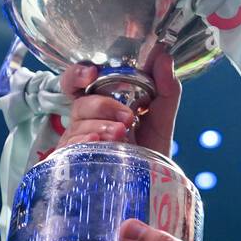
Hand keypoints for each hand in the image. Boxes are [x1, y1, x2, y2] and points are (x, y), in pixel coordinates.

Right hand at [55, 44, 181, 156]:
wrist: (152, 184)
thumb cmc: (151, 150)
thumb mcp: (162, 118)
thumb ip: (166, 88)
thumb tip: (164, 56)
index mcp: (102, 102)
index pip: (78, 81)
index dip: (78, 73)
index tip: (92, 72)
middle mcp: (87, 119)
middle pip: (79, 102)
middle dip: (102, 105)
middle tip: (127, 117)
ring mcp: (79, 139)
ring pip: (78, 123)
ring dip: (101, 126)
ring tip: (122, 134)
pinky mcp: (75, 161)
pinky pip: (74, 146)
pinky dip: (87, 141)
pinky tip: (100, 143)